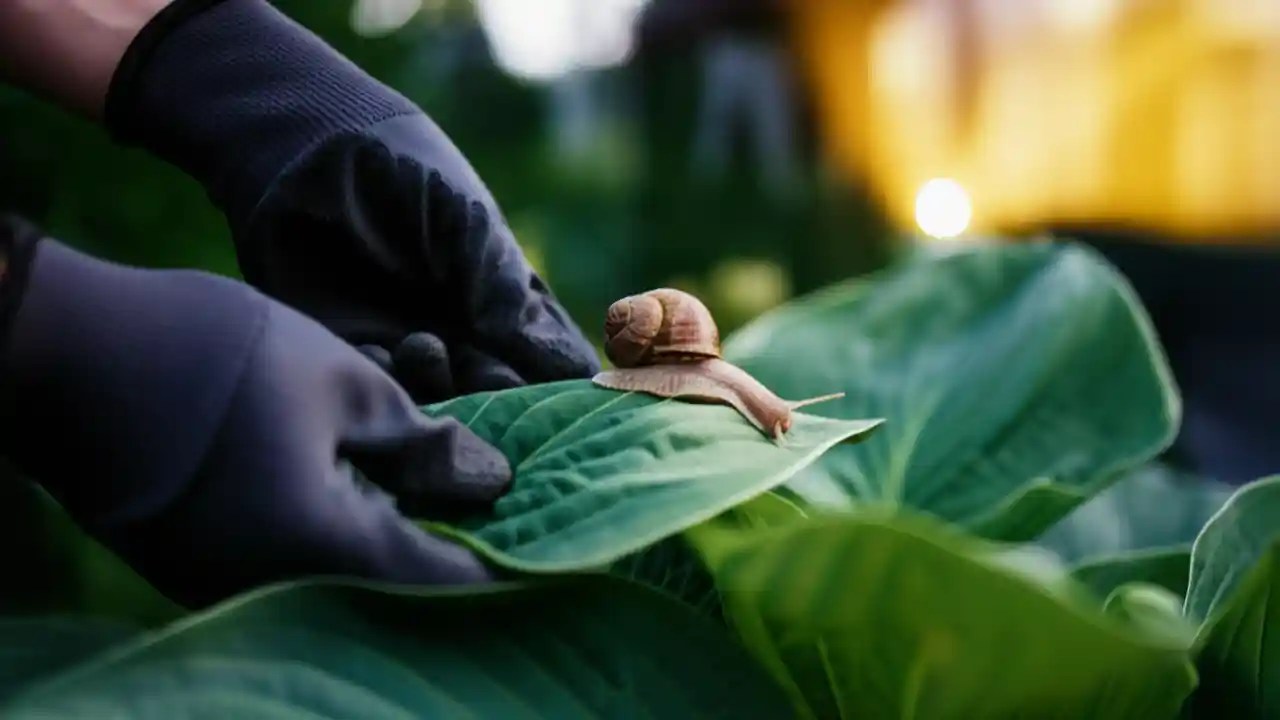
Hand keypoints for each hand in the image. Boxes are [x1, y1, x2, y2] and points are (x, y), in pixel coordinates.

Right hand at [0, 226, 512, 607]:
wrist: (62, 350)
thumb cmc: (214, 356)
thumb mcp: (344, 383)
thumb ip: (428, 444)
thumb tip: (494, 483)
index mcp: (326, 551)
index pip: (448, 582)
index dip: (507, 556)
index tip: (547, 523)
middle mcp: (280, 590)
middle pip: (399, 580)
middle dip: (452, 528)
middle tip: (490, 478)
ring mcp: (232, 584)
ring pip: (348, 566)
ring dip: (397, 516)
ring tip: (433, 454)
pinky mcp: (202, 564)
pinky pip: (297, 557)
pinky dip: (343, 517)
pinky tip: (362, 463)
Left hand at [102, 0, 600, 403]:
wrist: (307, 149)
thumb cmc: (404, 169)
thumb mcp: (464, 219)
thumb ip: (500, 286)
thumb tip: (557, 364)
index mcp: (506, 300)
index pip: (551, 358)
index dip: (564, 382)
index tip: (568, 391)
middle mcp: (464, 334)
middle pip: (499, 393)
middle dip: (500, 394)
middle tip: (488, 373)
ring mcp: (409, 347)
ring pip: (440, 400)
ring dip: (441, 387)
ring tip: (424, 345)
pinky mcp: (349, 354)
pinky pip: (375, 389)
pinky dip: (383, 381)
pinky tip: (381, 349)